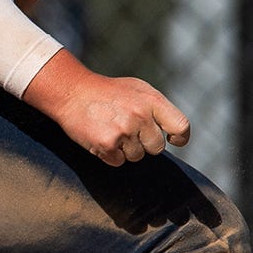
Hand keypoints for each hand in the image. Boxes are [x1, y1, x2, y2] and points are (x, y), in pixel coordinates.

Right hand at [24, 52, 189, 164]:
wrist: (72, 92)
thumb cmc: (107, 92)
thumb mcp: (137, 89)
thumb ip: (157, 108)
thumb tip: (176, 133)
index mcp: (152, 100)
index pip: (181, 126)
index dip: (179, 137)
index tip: (173, 140)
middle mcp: (140, 116)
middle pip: (157, 147)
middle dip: (144, 143)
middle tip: (126, 129)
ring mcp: (124, 131)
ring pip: (137, 156)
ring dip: (125, 149)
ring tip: (111, 130)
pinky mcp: (107, 145)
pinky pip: (118, 162)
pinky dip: (110, 155)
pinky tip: (101, 137)